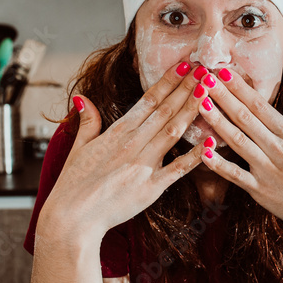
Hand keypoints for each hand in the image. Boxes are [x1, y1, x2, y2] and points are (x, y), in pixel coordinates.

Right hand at [35, 61, 210, 242]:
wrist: (72, 218)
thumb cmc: (73, 185)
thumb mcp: (78, 148)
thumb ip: (87, 122)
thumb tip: (83, 98)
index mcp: (117, 133)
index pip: (148, 101)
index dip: (167, 82)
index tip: (183, 65)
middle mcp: (133, 144)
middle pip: (165, 111)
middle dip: (186, 88)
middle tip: (205, 69)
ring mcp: (143, 165)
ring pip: (173, 132)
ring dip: (191, 110)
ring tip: (208, 91)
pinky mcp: (150, 188)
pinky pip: (177, 169)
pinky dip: (194, 156)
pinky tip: (210, 142)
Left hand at [195, 68, 282, 237]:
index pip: (261, 106)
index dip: (240, 88)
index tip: (224, 71)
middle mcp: (278, 149)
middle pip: (245, 118)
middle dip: (223, 96)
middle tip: (203, 77)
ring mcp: (268, 171)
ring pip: (237, 141)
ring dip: (217, 121)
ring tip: (199, 103)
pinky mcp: (261, 192)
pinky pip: (236, 176)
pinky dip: (219, 164)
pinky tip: (202, 151)